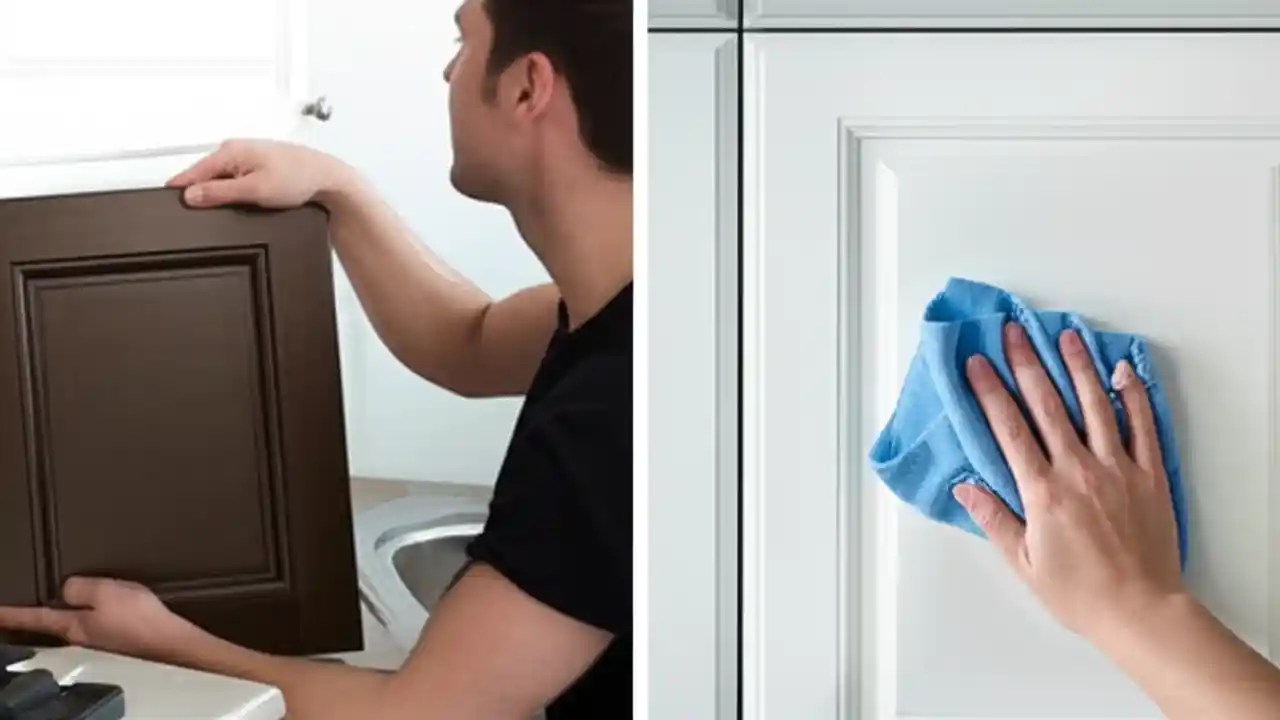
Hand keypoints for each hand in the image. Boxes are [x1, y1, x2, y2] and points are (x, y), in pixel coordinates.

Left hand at [0, 578, 195, 661]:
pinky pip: (98, 626)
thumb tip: (66, 589)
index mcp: (73, 625)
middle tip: (22, 608)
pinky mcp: (118, 643)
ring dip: (68, 615)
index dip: (10, 613)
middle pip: (53, 624)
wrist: (170, 645)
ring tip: (64, 603)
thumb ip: (81, 588)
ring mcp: (99, 643)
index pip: (34, 617)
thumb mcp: (107, 592)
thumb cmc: (140, 620)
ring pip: (76, 625)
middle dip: (38, 615)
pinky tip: (104, 612)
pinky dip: (93, 617)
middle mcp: (81, 638)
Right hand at [166, 139, 355, 209]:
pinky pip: (237, 181)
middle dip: (204, 194)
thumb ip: (220, 193)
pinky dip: (237, 192)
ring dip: (223, 194)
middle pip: (205, 176)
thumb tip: (192, 195)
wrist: (327, 177)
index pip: (191, 172)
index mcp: (230, 151)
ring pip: (222, 180)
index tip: (166, 201)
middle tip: (208, 212)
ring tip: (241, 205)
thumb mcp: (254, 190)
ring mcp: (247, 157)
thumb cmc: (299, 177)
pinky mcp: (257, 165)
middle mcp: (236, 149)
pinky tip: (249, 200)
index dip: (179, 190)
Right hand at [953, 323, 1183, 640]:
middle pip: (1047, 405)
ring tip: (1064, 335)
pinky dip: (1133, 395)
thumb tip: (966, 488)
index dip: (991, 392)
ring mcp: (1117, 469)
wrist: (1140, 611)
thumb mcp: (1024, 562)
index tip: (977, 363)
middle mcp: (1079, 471)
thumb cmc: (1080, 593)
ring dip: (1077, 366)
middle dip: (1026, 363)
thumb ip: (995, 519)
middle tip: (1013, 332)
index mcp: (1043, 492)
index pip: (1010, 429)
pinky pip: (1142, 426)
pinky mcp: (1149, 475)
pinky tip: (1121, 371)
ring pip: (1094, 405)